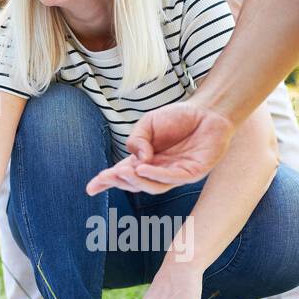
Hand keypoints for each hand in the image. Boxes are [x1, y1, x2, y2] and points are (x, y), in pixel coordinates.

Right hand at [86, 102, 234, 195]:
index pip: (124, 174)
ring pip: (153, 186)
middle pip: (136, 184)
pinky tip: (143, 167)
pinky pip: (172, 178)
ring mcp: (176, 174)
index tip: (90, 188)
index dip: (107, 182)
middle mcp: (160, 171)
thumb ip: (136, 140)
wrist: (208, 110)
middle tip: (109, 175)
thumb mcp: (148, 124)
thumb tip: (136, 160)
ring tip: (123, 171)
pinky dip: (156, 174)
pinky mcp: (193, 173)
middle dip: (120, 182)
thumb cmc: (178, 117)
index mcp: (146, 160)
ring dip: (137, 180)